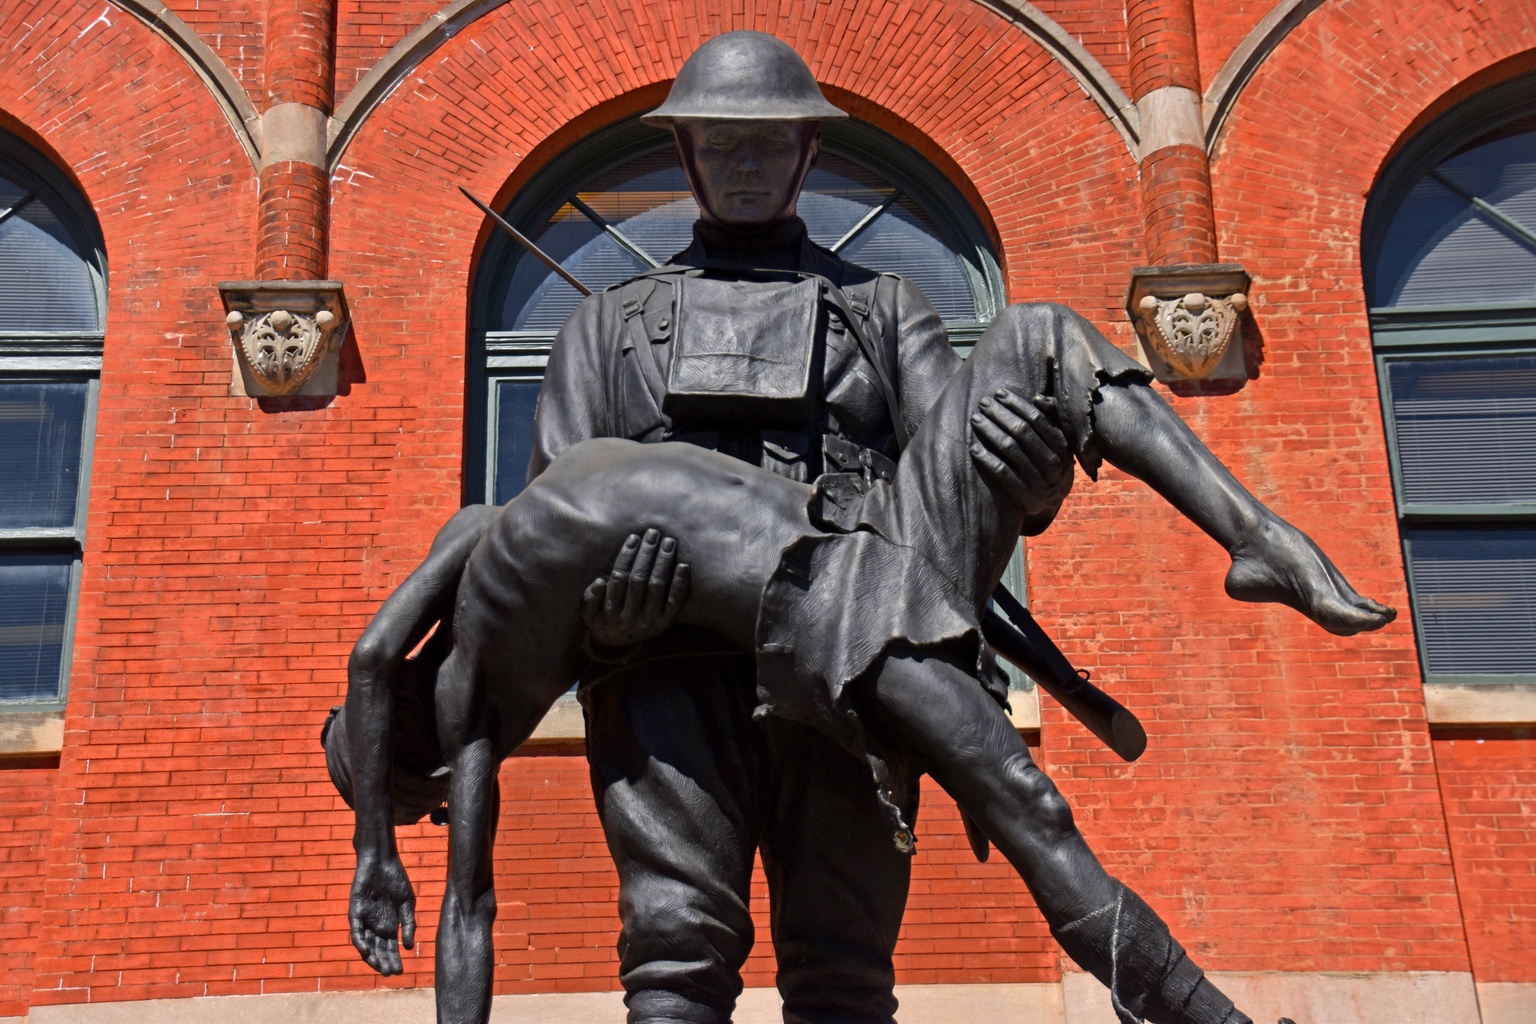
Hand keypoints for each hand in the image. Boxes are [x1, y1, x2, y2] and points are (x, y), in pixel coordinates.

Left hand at [350, 851, 415, 975]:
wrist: (382, 861)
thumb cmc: (396, 879)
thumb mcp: (407, 904)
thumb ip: (408, 924)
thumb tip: (409, 947)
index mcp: (388, 924)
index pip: (390, 947)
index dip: (394, 959)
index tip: (400, 971)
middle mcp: (375, 925)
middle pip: (378, 949)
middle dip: (384, 962)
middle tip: (390, 972)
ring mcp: (364, 920)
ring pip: (366, 944)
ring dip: (371, 957)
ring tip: (380, 967)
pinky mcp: (355, 913)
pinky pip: (355, 932)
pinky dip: (360, 943)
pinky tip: (367, 952)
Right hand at [581, 529, 690, 650]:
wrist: (618, 645)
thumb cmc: (603, 620)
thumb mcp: (588, 612)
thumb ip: (590, 597)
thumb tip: (602, 581)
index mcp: (611, 611)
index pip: (619, 578)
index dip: (626, 556)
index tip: (634, 537)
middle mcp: (631, 616)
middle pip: (639, 579)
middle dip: (647, 553)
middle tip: (654, 533)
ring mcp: (650, 621)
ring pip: (657, 587)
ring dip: (663, 562)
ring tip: (669, 542)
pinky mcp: (665, 623)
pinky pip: (675, 602)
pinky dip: (680, 584)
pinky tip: (683, 565)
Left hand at [970, 389, 1072, 519]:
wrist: (1051, 500)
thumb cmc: (1051, 461)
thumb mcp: (1059, 442)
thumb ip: (1052, 418)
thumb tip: (1037, 398)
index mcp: (1062, 446)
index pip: (1037, 419)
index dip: (1016, 404)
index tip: (999, 394)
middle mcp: (1052, 462)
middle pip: (1021, 431)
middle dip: (999, 414)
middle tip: (983, 403)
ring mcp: (1038, 479)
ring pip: (1009, 449)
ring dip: (989, 431)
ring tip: (976, 420)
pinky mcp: (1023, 493)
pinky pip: (1001, 472)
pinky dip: (987, 459)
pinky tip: (974, 448)